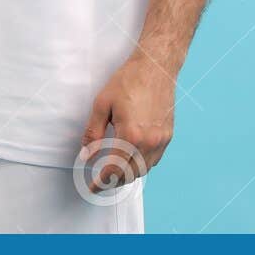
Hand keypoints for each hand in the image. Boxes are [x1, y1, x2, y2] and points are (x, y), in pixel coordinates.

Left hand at [78, 54, 175, 192]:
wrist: (156, 67)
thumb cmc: (128, 81)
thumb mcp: (102, 104)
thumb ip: (93, 132)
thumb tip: (87, 154)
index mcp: (131, 136)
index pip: (113, 170)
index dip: (101, 182)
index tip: (92, 187)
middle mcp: (149, 143)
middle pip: (129, 175)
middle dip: (114, 181)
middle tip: (101, 180)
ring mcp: (161, 140)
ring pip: (144, 170)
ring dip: (128, 175)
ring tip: (114, 171)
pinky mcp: (168, 135)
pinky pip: (154, 160)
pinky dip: (142, 165)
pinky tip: (132, 159)